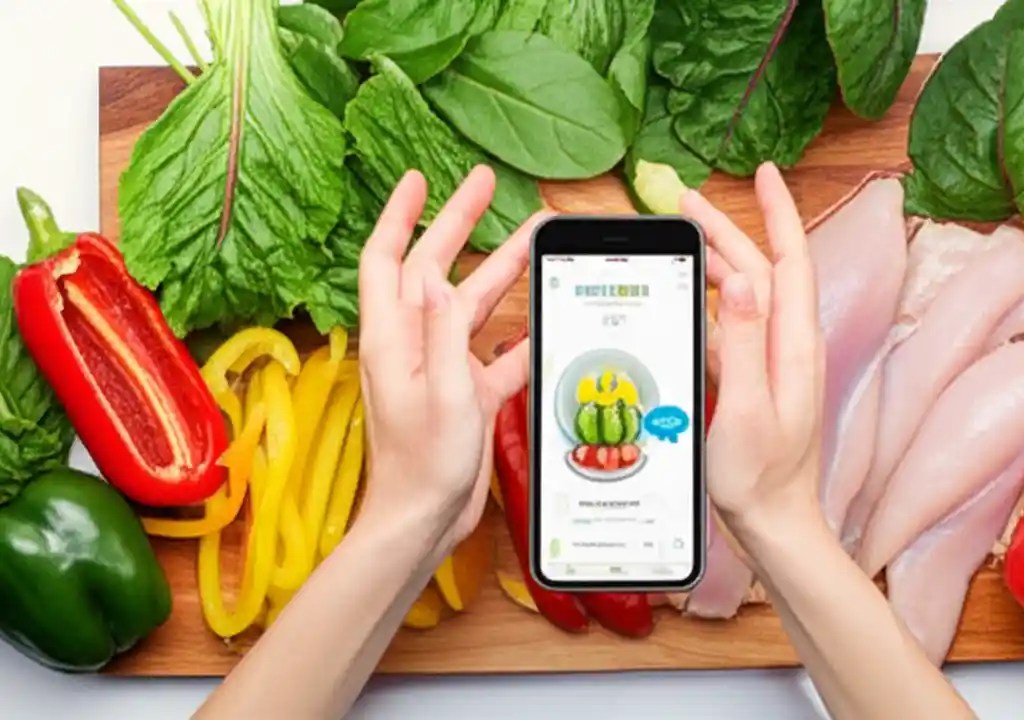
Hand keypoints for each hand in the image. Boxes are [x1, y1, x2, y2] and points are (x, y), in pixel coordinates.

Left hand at [357, 167, 545, 551]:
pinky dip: (523, 333)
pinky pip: (500, 351)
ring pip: (475, 303)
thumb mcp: (439, 395)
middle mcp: (416, 344)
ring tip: (537, 236)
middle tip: (484, 184)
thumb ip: (442, 336)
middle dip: (460, 223)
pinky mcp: (468, 392)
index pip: (389, 260)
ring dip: (504, 269)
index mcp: (394, 337)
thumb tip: (439, 281)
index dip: (400, 215)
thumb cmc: (422, 465)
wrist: (425, 520)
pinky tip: (550, 315)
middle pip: (436, 267)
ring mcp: (444, 366)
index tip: (420, 178)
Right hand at [680, 163, 824, 530]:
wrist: (773, 525)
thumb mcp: (750, 410)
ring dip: (714, 263)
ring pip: (742, 297)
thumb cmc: (762, 478)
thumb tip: (740, 281)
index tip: (764, 173)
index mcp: (793, 346)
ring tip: (680, 241)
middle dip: (727, 229)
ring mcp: (771, 363)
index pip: (790, 261)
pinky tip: (682, 303)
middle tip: (685, 201)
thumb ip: (745, 344)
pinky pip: (730, 329)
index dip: (778, 213)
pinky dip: (706, 306)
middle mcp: (787, 346)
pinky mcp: (753, 380)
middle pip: (759, 270)